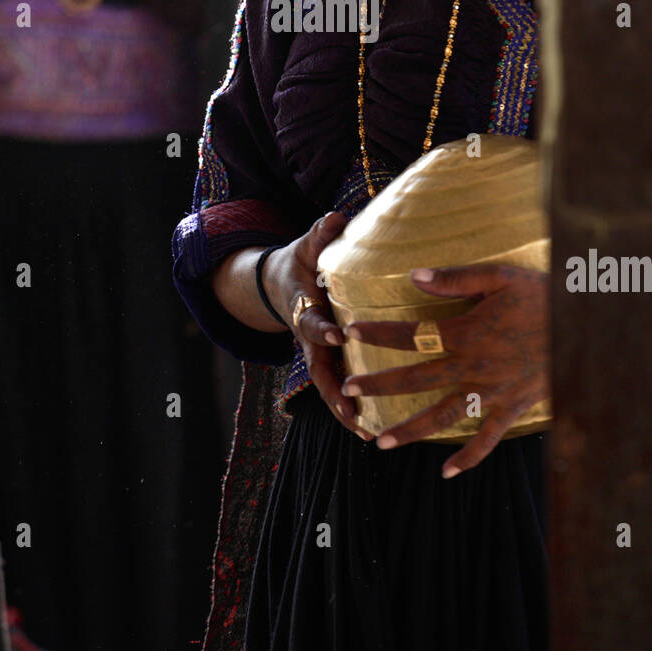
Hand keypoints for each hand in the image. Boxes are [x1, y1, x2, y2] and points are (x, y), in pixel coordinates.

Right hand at [263, 212, 374, 441]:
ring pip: (328, 388)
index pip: (312, 322)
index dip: (324, 329)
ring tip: (368, 432)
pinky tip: (373, 428)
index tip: (339, 334)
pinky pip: (338, 389)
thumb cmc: (299, 262)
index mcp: (304, 309)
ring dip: (345, 411)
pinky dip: (351, 410)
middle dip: (334, 392)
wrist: (279, 284)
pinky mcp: (328, 362)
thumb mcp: (304, 245)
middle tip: (352, 410)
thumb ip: (319, 233)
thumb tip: (334, 217)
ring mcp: (317, 354)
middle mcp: (309, 338)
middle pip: (318, 370)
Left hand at [340, 262, 548, 476]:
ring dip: (410, 430)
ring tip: (379, 442)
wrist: (585, 326)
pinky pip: (487, 439)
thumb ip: (455, 278)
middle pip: (416, 380)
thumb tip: (413, 275)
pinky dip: (467, 458)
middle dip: (380, 386)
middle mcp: (474, 367)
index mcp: (467, 333)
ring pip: (443, 416)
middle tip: (348, 391)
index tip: (351, 331)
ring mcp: (493, 392)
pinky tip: (446, 472)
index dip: (379, 333)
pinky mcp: (513, 407)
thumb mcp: (501, 277)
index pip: (411, 335)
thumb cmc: (543, 294)